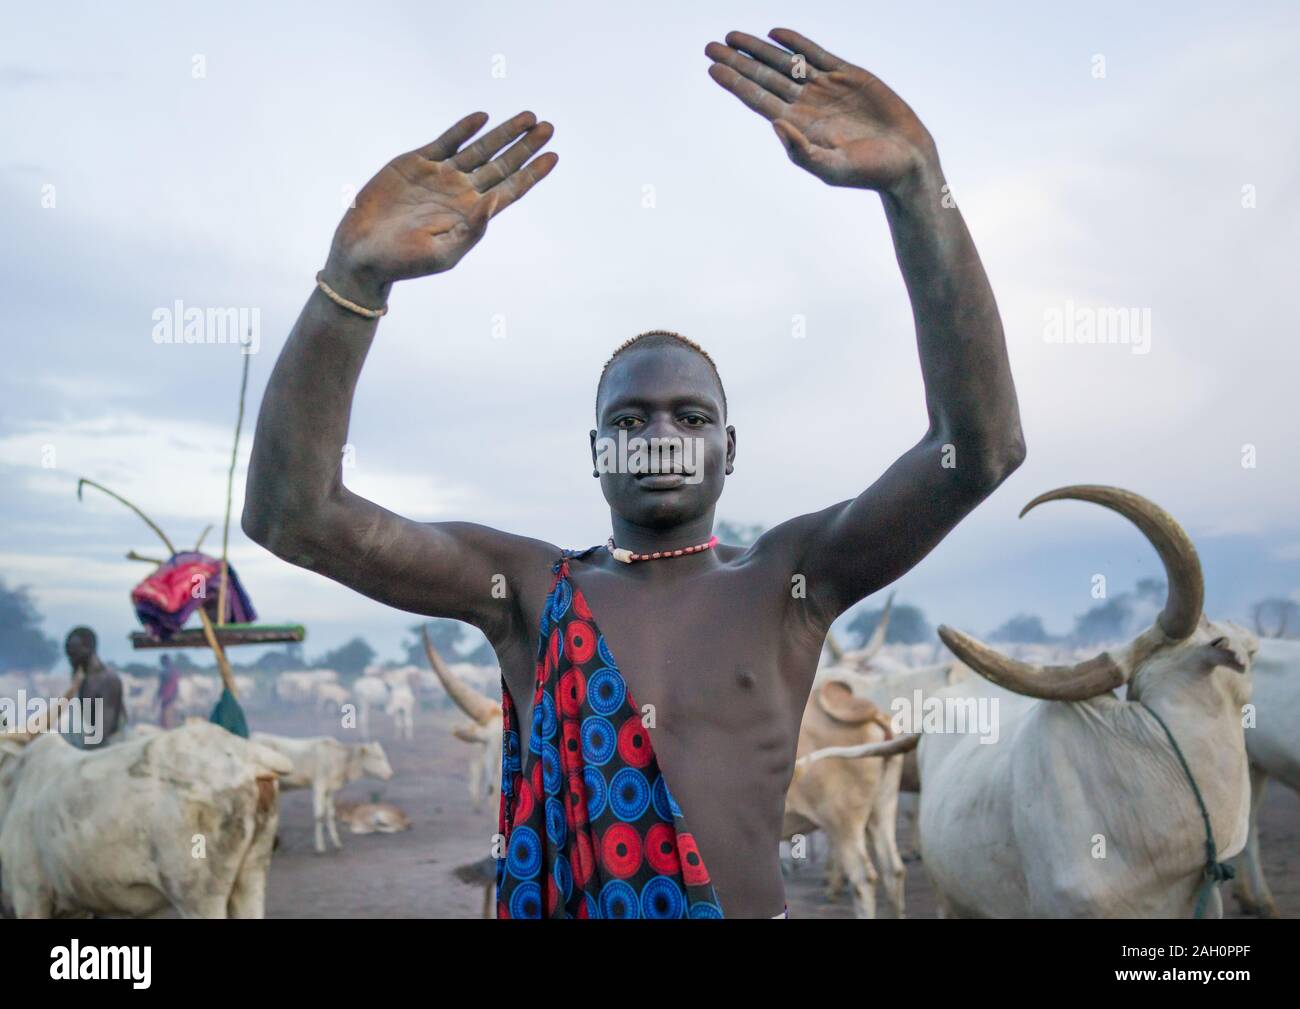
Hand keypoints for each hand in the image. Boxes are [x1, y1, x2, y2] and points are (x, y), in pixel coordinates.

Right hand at [323, 111, 556, 302]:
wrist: (363, 253)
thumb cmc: (404, 262)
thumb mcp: (445, 252)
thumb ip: (474, 229)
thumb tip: (497, 200)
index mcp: (472, 215)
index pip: (510, 189)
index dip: (532, 173)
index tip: (553, 156)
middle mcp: (460, 192)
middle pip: (501, 164)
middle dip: (525, 145)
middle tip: (548, 127)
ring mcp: (440, 175)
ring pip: (479, 148)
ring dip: (503, 132)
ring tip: (528, 116)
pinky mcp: (416, 163)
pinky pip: (446, 141)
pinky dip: (464, 129)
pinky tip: (482, 117)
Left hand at [705, 29, 936, 192]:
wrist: (907, 160)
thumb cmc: (869, 172)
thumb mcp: (832, 168)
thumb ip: (801, 152)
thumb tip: (774, 124)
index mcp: (797, 127)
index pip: (758, 100)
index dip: (735, 84)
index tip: (713, 68)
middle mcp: (806, 106)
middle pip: (764, 78)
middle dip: (738, 62)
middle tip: (711, 46)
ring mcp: (825, 88)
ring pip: (785, 63)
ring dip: (759, 49)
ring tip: (732, 36)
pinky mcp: (847, 75)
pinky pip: (816, 54)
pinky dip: (796, 43)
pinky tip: (776, 33)